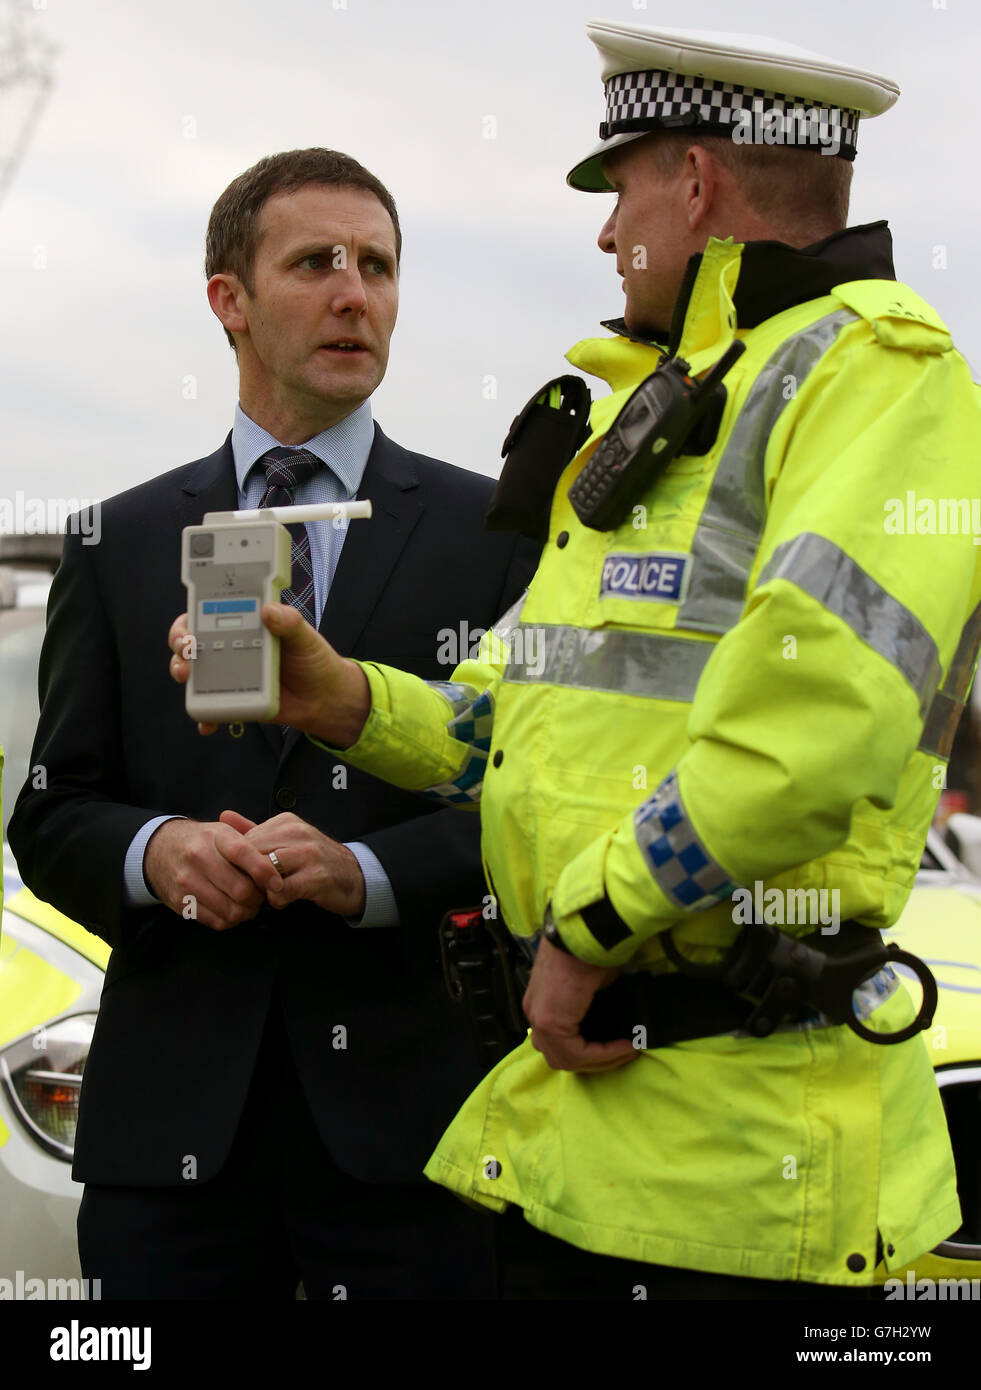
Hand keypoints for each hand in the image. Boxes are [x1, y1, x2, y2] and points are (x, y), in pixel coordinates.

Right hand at [143, 817, 282, 930]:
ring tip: (249, 905)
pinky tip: (232, 910)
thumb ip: (250, 845)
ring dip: (246, 912)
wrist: (159, 850)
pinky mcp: (181, 902)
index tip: (277, 883)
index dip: (265, 872)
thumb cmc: (201, 842)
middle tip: (262, 896)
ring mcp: (187, 881)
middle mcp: (199, 857)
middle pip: (241, 890)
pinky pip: (215, 921)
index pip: (244, 854)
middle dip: (258, 898)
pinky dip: (230, 920)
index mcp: (216, 837)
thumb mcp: (223, 832)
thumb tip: (277, 868)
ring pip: (230, 910)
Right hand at [167, 605, 370, 745]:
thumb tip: (269, 611)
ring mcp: (231, 674)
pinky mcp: (235, 698)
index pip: (209, 613)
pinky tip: (206, 722)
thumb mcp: (305, 637)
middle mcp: (232, 646)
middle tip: (186, 652)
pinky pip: (213, 706)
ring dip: (184, 674)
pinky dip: (206, 715)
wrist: (325, 699)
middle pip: (193, 643)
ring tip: (186, 677)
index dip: (191, 619)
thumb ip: (289, 622)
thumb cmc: (314, 661)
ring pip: (196, 673)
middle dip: (181, 646)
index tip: (188, 628)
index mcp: (247, 624)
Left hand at [220, 810, 366, 917]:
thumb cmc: (315, 861)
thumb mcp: (285, 840)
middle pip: (251, 855)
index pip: (245, 840)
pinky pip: (281, 891)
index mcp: (285, 822)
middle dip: (247, 876)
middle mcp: (297, 833)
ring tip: (269, 893)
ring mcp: (308, 854)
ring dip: (262, 889)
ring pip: (264, 871)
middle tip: (253, 888)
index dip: (238, 863)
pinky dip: (277, 901)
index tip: (244, 875)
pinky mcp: (316, 877)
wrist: (355, 876)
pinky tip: (284, 899)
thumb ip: (254, 830)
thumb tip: (223, 816)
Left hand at [522, 937, 639, 1072]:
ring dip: (600, 1060)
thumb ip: (594, 1005)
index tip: (621, 1046)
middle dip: (595, 1060)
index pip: (560, 1042)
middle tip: (624, 1053)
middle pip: (561, 1056)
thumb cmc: (591, 948)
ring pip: (567, 1059)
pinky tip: (624, 1047)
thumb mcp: (593, 983)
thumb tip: (610, 1017)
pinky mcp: (551, 1022)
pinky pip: (577, 1054)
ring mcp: (540, 1019)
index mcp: (541, 1004)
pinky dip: (603, 1055)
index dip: (591, 1052)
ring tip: (626, 1051)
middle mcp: (535, 1014)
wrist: (586, 931)